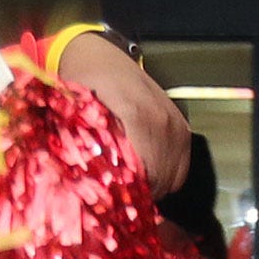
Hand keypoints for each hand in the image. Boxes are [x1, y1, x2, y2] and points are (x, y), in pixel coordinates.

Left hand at [56, 29, 194, 194]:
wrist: (99, 57)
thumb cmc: (82, 84)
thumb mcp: (76, 114)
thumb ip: (89, 148)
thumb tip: (95, 187)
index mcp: (137, 116)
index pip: (144, 175)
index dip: (128, 196)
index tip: (112, 201)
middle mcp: (162, 120)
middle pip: (160, 180)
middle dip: (140, 195)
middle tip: (119, 198)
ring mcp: (176, 124)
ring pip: (173, 178)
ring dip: (153, 187)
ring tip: (131, 186)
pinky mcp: (182, 127)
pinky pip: (181, 168)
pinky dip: (165, 176)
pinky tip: (146, 172)